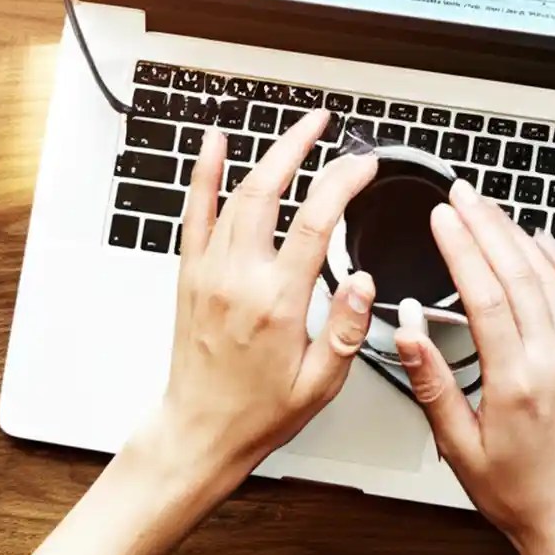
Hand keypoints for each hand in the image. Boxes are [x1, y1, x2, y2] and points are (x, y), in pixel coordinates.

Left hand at [163, 110, 378, 469]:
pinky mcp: (190, 274)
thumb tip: (364, 281)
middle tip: (324, 123)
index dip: (343, 182)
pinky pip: (194, 212)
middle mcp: (238, 279)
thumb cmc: (258, 411)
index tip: (364, 165)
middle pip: (269, 190)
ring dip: (265, 155)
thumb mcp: (320, 383)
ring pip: (236, 195)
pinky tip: (212, 145)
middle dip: (299, 145)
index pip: (316, 221)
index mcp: (278, 303)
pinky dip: (203, 173)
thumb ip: (346, 328)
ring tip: (294, 132)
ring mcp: (209, 272)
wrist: (199, 431)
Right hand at [394, 179, 554, 547]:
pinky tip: (543, 245)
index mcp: (516, 380)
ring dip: (520, 235)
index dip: (460, 246)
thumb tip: (408, 329)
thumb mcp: (458, 444)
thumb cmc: (517, 489)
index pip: (484, 293)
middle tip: (463, 196)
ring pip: (553, 276)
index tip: (442, 218)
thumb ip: (431, 382)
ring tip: (492, 210)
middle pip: (519, 271)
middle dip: (487, 225)